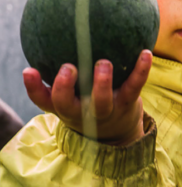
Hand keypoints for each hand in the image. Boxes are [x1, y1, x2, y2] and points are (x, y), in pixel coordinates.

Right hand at [23, 50, 152, 146]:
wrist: (117, 133)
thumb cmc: (85, 107)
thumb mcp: (67, 100)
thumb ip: (53, 82)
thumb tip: (36, 54)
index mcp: (65, 108)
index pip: (43, 101)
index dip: (34, 87)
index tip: (29, 70)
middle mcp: (82, 112)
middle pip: (67, 104)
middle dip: (64, 87)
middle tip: (68, 67)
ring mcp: (106, 109)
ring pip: (101, 101)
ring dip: (101, 82)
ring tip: (103, 63)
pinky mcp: (127, 103)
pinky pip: (134, 86)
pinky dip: (141, 70)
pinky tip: (145, 53)